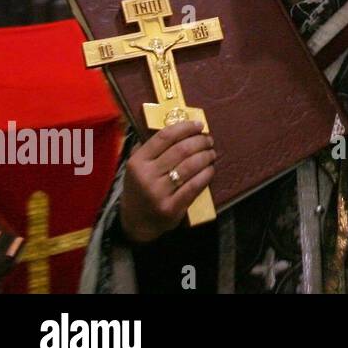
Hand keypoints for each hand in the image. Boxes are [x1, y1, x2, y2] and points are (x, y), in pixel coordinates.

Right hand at [118, 121, 216, 243]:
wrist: (135, 222)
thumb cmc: (140, 188)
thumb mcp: (137, 167)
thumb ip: (152, 148)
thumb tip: (179, 125)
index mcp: (137, 162)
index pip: (164, 137)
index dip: (185, 127)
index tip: (199, 124)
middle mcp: (146, 176)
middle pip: (181, 150)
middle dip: (200, 141)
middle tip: (208, 140)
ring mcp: (158, 193)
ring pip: (190, 166)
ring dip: (206, 156)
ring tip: (211, 153)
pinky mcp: (171, 207)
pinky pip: (195, 185)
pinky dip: (207, 174)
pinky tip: (210, 169)